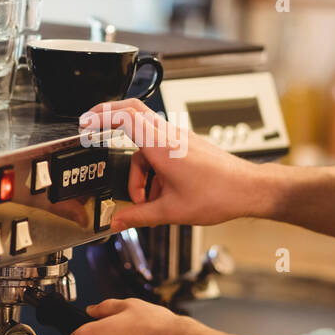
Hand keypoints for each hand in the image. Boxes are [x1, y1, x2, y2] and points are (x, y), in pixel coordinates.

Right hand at [78, 98, 266, 230]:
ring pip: (146, 143)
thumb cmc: (219, 194)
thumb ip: (139, 216)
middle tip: (92, 130)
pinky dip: (153, 169)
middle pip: (132, 114)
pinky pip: (160, 149)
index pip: (125, 116)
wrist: (248, 189)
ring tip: (147, 198)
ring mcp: (180, 138)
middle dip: (109, 120)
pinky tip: (162, 192)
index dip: (101, 115)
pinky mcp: (187, 145)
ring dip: (139, 169)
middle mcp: (170, 136)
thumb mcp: (171, 211)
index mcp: (162, 147)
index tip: (85, 123)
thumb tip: (118, 221)